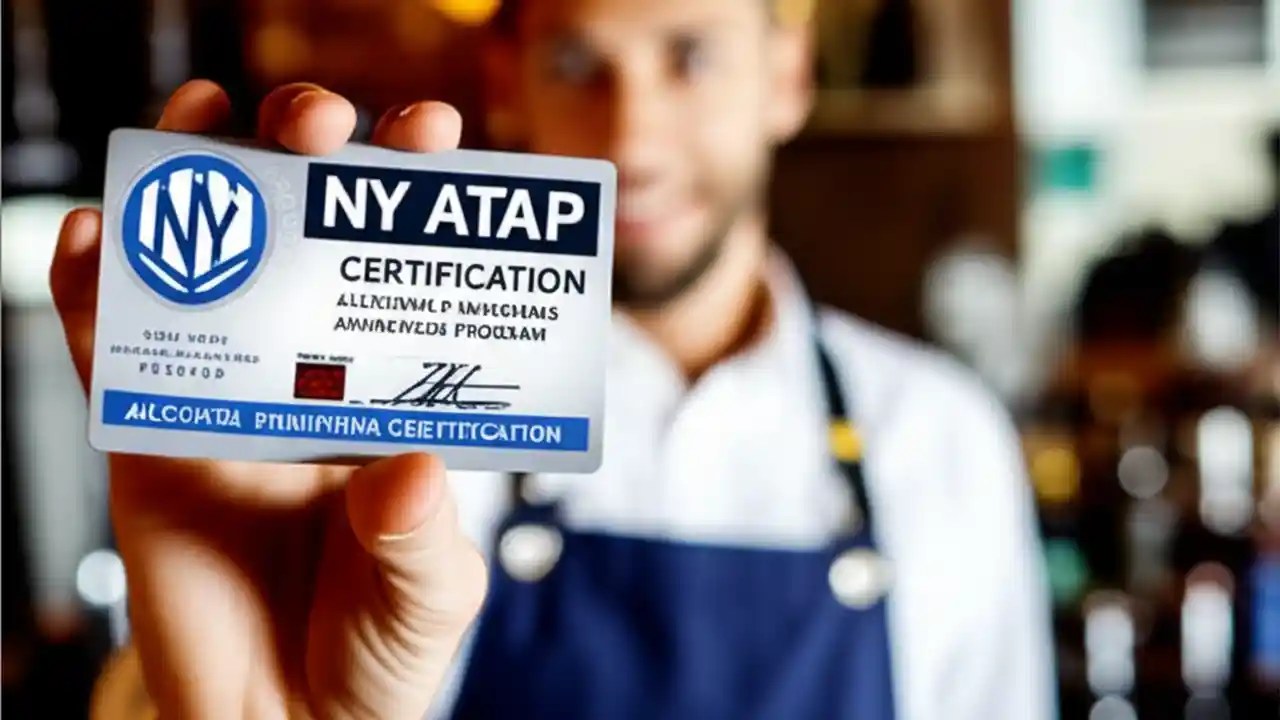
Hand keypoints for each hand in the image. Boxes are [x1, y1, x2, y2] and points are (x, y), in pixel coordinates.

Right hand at [51, 80, 484, 719]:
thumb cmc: (378, 645)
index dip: (414, 199)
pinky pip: (115, 354)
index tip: (430, 138)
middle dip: (309, 160)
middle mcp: (311, 375)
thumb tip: (399, 468)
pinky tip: (93, 236)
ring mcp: (227, 397)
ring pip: (207, 267)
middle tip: (318, 127)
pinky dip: (96, 291)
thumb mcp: (430, 594)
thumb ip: (421, 538)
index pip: (409, 272)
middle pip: (308, 238)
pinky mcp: (149, 440)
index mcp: (393, 392)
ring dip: (199, 184)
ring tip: (203, 121)